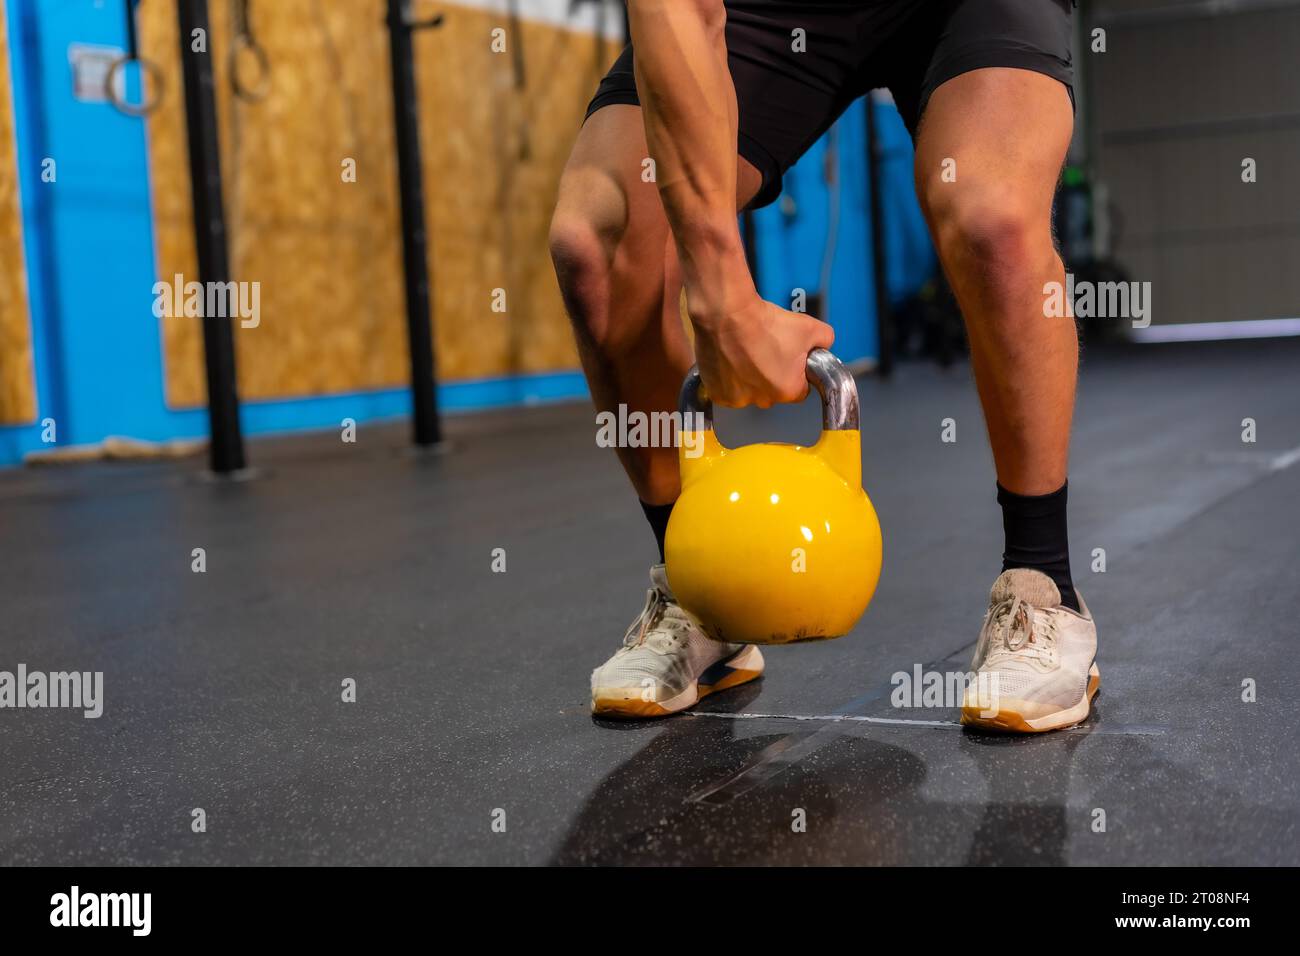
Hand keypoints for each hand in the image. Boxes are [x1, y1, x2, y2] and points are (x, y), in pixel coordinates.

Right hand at [691, 295, 834, 407]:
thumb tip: (824, 345)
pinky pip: (727, 390)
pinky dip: (728, 378)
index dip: (796, 371)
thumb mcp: (811, 327)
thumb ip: (825, 340)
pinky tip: (729, 357)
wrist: (726, 314)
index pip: (800, 389)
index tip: (788, 357)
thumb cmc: (765, 323)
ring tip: (744, 351)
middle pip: (773, 391)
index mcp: (789, 391)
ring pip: (749, 392)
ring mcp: (737, 400)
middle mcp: (763, 400)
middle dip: (771, 375)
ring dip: (748, 377)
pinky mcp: (717, 394)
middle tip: (764, 349)